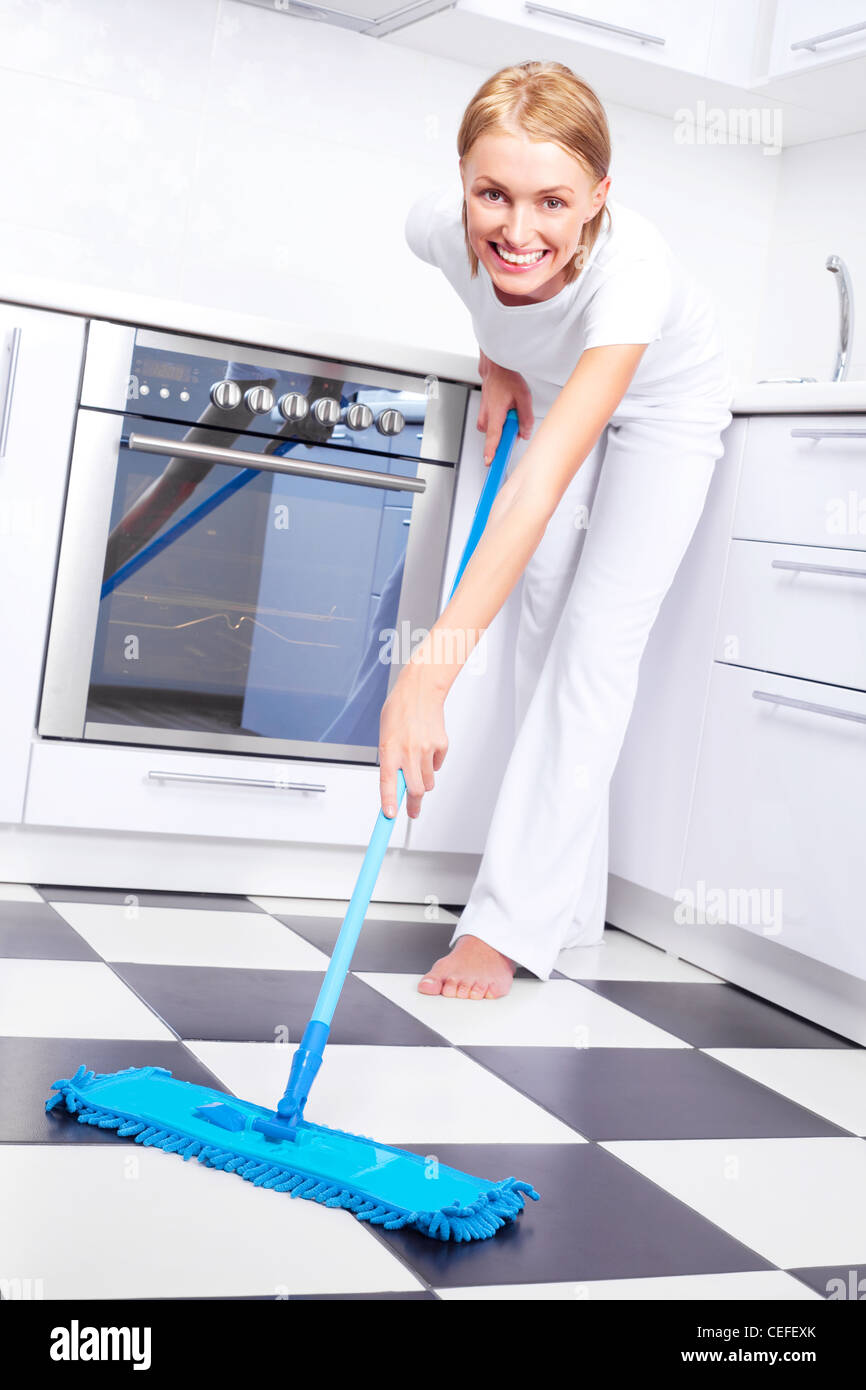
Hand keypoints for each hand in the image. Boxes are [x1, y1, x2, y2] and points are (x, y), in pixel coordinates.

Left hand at [379, 664, 448, 819]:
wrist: (420, 690)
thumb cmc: (399, 710)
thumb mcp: (385, 737)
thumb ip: (389, 761)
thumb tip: (394, 784)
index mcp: (389, 749)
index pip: (387, 783)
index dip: (389, 802)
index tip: (389, 816)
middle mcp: (408, 751)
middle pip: (416, 790)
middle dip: (414, 804)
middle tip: (412, 812)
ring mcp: (426, 749)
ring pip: (428, 781)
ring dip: (423, 781)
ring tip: (417, 765)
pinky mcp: (441, 746)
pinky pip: (437, 766)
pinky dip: (432, 763)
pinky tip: (426, 748)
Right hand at [477, 349, 533, 465]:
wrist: (495, 368)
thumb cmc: (506, 379)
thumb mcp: (523, 397)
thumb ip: (525, 418)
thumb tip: (525, 433)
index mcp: (495, 414)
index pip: (493, 439)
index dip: (492, 452)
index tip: (490, 463)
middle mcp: (486, 418)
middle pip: (499, 438)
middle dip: (510, 432)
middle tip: (515, 417)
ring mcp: (483, 417)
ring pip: (497, 432)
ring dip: (506, 426)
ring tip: (511, 409)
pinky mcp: (484, 417)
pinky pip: (494, 426)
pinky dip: (502, 421)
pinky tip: (506, 409)